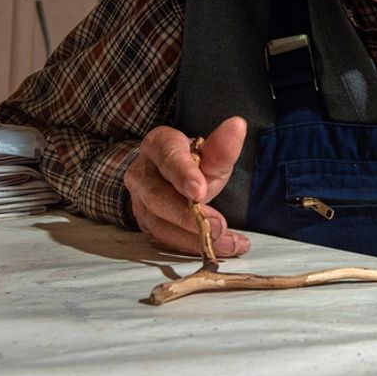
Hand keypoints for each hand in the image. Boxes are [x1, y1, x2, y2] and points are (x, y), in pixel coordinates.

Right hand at [124, 116, 250, 257]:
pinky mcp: (145, 224)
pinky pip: (164, 240)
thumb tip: (237, 125)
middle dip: (187, 215)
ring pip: (159, 224)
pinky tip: (220, 249)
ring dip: (194, 239)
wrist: (171, 176)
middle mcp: (141, 173)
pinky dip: (192, 247)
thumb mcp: (210, 151)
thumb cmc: (193, 161)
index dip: (182, 174)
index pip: (167, 157)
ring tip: (228, 244)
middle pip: (157, 197)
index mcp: (158, 146)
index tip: (199, 191)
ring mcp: (139, 202)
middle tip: (218, 227)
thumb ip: (222, 146)